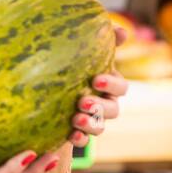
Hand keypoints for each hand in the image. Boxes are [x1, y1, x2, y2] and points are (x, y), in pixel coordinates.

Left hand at [70, 28, 128, 147]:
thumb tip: (122, 32)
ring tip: (76, 119)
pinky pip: (84, 140)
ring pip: (100, 127)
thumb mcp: (84, 52)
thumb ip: (105, 41)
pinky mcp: (78, 132)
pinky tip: (71, 135)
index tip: (96, 79)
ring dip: (91, 124)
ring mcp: (93, 120)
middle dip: (100, 107)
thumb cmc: (72, 66)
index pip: (121, 88)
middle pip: (113, 110)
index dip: (112, 85)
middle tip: (82, 102)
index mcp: (109, 85)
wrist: (48, 90)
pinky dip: (80, 139)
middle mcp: (104, 104)